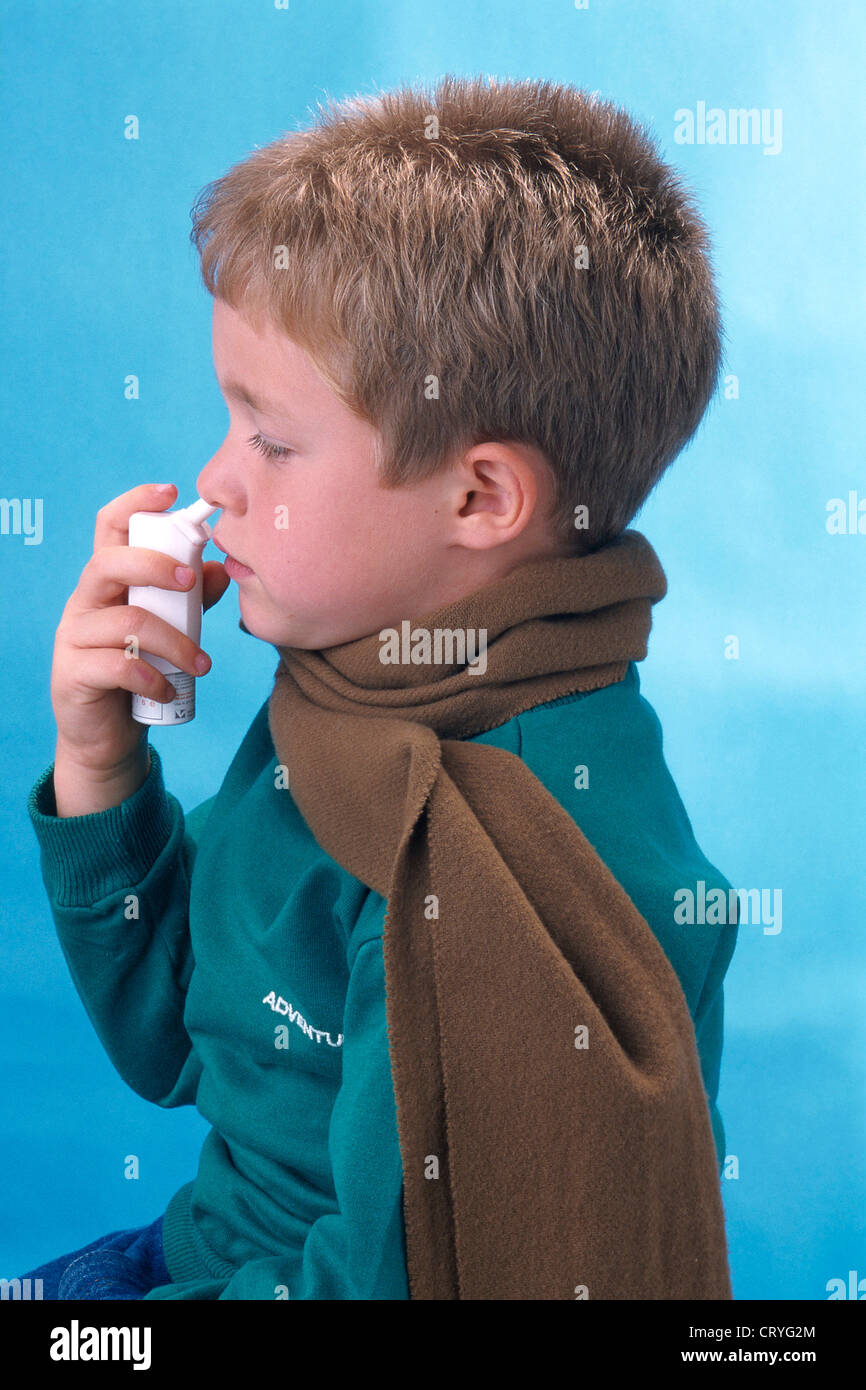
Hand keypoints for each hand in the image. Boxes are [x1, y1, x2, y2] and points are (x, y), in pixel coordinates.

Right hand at [50, 482, 230, 778]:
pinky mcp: (72, 674)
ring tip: (201, 666)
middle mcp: (86, 602)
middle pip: (110, 563)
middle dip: (156, 566)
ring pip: (126, 622)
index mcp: (109, 582)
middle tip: (193, 582)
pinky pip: (118, 667)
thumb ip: (192, 599)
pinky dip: (152, 678)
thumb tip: (222, 566)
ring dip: (174, 642)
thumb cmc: (143, 673)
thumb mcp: (172, 632)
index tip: (172, 493)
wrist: (109, 735)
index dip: (135, 503)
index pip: (110, 527)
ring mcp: (74, 637)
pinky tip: (167, 690)